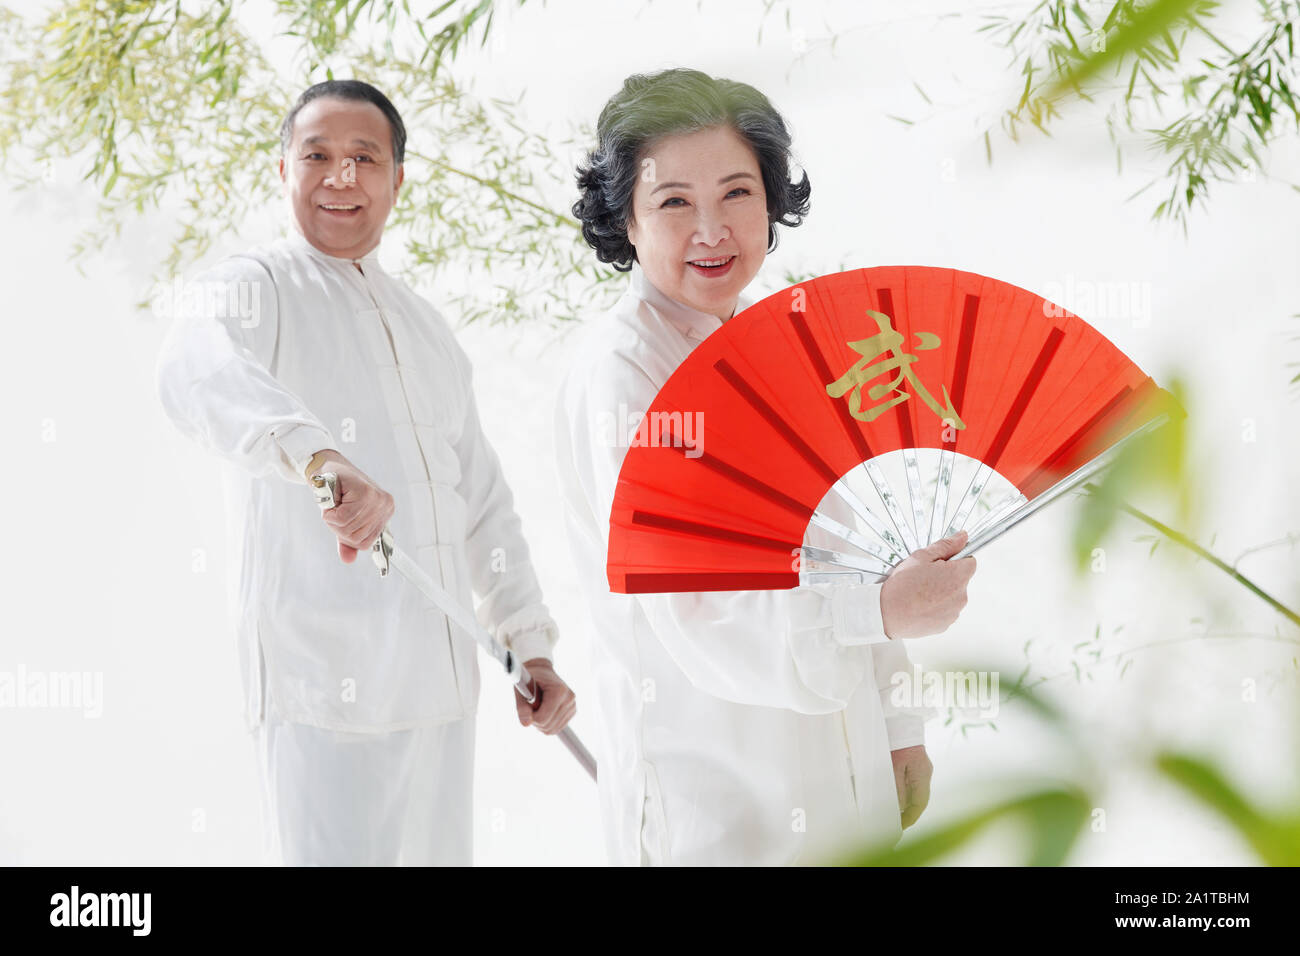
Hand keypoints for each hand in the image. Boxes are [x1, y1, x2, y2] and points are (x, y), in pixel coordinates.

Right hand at [309, 449, 395, 563]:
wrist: (327, 467)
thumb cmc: (338, 492)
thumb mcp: (344, 520)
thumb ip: (348, 540)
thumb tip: (349, 560)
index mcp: (385, 512)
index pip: (365, 543)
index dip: (347, 536)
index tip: (341, 521)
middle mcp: (385, 505)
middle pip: (356, 538)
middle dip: (338, 528)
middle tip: (334, 510)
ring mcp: (377, 499)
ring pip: (347, 528)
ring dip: (332, 520)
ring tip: (334, 504)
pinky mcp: (364, 492)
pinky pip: (342, 518)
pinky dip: (330, 513)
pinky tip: (332, 501)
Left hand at [514, 658, 576, 734]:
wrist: (541, 671)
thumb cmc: (529, 678)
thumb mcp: (521, 689)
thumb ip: (522, 708)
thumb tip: (526, 724)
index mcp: (559, 690)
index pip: (542, 718)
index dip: (530, 717)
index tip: (526, 706)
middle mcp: (569, 698)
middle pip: (547, 726)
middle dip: (535, 721)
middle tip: (530, 707)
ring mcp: (572, 706)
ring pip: (552, 730)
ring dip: (540, 724)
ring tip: (536, 709)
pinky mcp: (572, 711)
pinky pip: (556, 729)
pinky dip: (547, 725)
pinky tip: (543, 712)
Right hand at [879, 530, 976, 638]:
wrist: (887, 614)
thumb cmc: (902, 586)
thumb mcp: (921, 557)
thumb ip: (945, 546)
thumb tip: (962, 537)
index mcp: (958, 576)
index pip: (970, 561)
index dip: (955, 558)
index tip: (941, 561)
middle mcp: (961, 596)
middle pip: (961, 579)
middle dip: (947, 576)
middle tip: (925, 576)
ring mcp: (954, 612)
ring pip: (953, 596)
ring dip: (942, 592)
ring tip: (920, 592)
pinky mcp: (945, 624)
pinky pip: (945, 610)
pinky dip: (936, 607)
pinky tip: (920, 605)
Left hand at [892, 745, 932, 828]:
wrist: (899, 717)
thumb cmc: (896, 739)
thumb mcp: (893, 764)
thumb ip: (896, 786)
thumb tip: (898, 807)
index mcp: (922, 773)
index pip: (920, 802)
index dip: (911, 817)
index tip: (900, 827)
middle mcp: (925, 772)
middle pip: (919, 799)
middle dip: (908, 813)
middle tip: (895, 824)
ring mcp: (922, 767)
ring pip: (915, 791)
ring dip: (905, 803)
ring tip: (892, 814)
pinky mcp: (915, 762)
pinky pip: (912, 783)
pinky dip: (904, 792)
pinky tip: (893, 796)